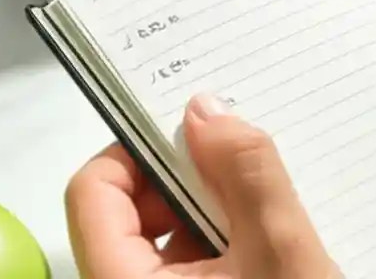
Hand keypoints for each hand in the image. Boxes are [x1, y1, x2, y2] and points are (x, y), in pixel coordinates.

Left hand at [65, 94, 336, 278]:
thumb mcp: (282, 251)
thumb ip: (246, 175)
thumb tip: (207, 112)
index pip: (92, 190)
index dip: (138, 150)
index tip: (189, 133)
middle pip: (126, 208)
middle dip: (186, 179)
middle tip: (238, 166)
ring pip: (161, 236)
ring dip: (210, 210)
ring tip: (264, 208)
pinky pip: (188, 262)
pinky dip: (223, 240)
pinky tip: (268, 237)